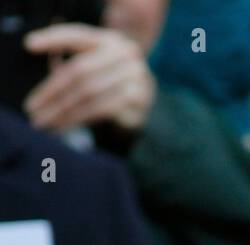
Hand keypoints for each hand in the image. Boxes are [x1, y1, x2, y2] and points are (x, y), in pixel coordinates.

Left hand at [23, 24, 156, 132]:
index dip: (53, 39)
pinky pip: (103, 109)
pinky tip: (64, 126)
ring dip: (63, 111)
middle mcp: (125, 54)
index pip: (77, 35)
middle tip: (33, 109)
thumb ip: (68, 67)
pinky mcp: (139, 100)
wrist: (142, 98)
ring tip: (45, 122)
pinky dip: (80, 118)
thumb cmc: (108, 80)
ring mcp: (136, 77)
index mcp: (109, 40)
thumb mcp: (89, 66)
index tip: (29, 46)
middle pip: (80, 71)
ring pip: (89, 93)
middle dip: (52, 92)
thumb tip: (40, 76)